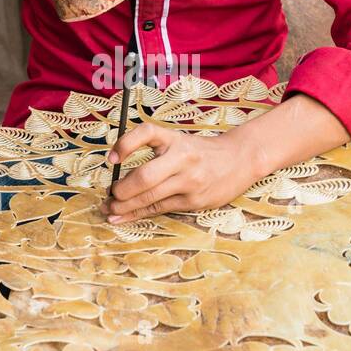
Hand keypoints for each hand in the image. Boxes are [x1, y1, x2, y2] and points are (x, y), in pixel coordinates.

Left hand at [101, 124, 259, 222]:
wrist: (239, 159)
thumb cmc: (200, 152)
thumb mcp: (179, 141)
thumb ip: (154, 154)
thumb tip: (119, 173)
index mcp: (175, 138)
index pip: (146, 133)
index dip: (125, 144)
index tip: (112, 158)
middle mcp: (182, 158)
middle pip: (145, 176)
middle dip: (122, 190)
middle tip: (111, 194)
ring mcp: (189, 181)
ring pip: (150, 197)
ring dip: (125, 207)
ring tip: (110, 209)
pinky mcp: (194, 201)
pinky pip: (160, 209)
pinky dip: (139, 214)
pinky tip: (124, 217)